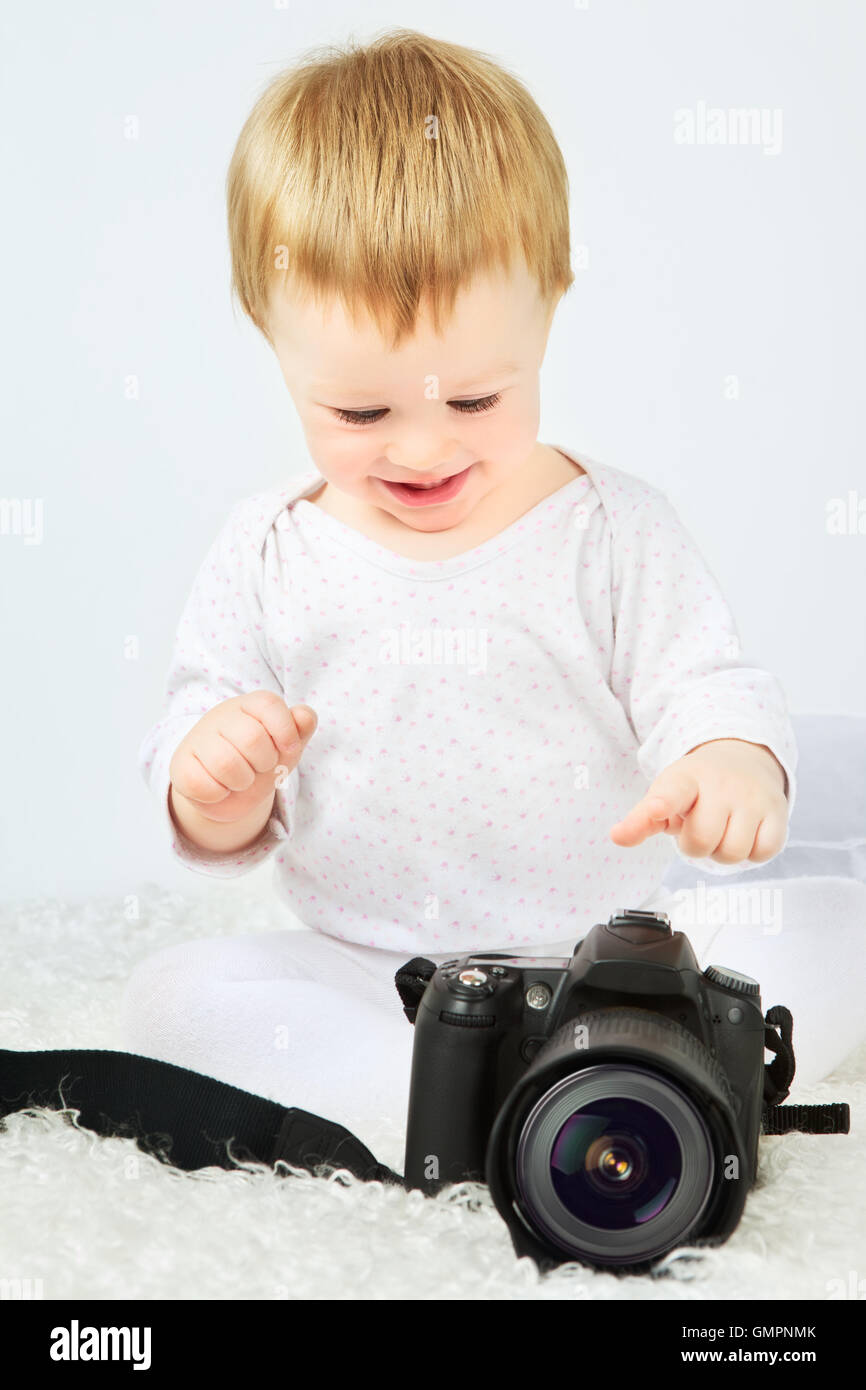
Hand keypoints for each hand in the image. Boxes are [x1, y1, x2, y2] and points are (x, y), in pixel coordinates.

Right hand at [169, 691, 316, 825]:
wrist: (230, 793)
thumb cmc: (261, 762)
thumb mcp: (286, 747)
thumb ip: (300, 729)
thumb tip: (305, 715)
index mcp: (249, 705)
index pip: (268, 704)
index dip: (285, 730)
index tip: (289, 749)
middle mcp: (221, 717)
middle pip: (251, 738)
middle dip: (264, 762)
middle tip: (259, 767)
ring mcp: (197, 739)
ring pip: (226, 763)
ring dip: (242, 782)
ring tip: (241, 779)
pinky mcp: (180, 765)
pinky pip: (202, 784)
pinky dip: (218, 795)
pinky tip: (219, 788)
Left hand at [608, 739, 788, 864]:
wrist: (744, 756)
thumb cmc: (699, 785)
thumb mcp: (666, 793)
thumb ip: (641, 819)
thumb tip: (617, 837)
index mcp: (685, 779)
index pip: (673, 792)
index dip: (662, 805)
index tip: (656, 809)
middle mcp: (720, 785)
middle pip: (703, 841)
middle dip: (696, 845)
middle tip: (699, 827)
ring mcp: (752, 797)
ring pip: (733, 853)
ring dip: (723, 852)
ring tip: (722, 830)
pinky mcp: (777, 811)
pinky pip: (763, 853)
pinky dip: (752, 853)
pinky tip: (745, 833)